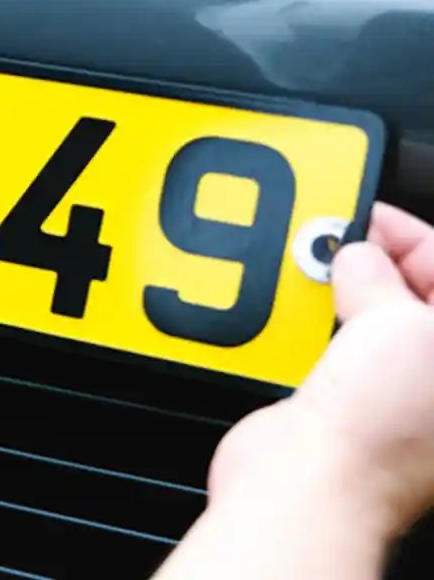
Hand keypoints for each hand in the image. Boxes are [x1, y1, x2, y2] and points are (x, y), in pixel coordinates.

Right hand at [211, 202, 433, 537]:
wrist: (308, 484)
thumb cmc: (379, 432)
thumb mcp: (397, 321)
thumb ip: (380, 274)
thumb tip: (358, 257)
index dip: (410, 238)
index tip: (368, 217)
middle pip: (409, 297)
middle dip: (371, 263)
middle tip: (335, 240)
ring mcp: (393, 399)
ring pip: (365, 322)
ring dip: (332, 295)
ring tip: (307, 274)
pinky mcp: (343, 408)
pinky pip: (327, 350)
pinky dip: (307, 328)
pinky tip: (291, 314)